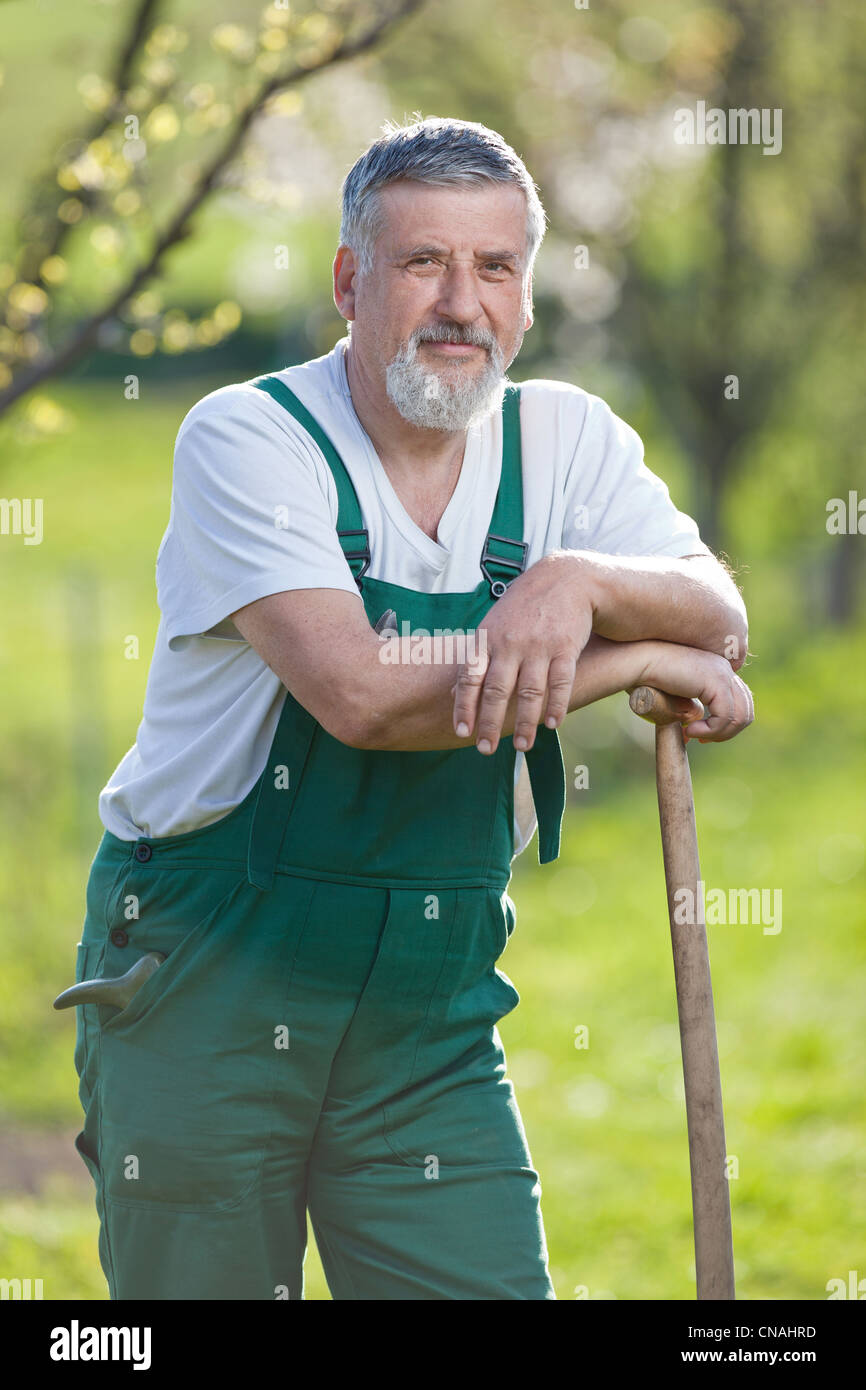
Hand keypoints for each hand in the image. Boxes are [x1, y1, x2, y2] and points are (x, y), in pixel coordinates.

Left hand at [452, 553, 593, 754]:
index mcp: (487, 638)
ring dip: (526, 723)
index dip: (464, 706)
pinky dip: (556, 705)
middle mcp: (510, 643)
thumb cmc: (522, 609)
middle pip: (497, 690)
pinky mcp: (566, 647)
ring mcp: (539, 646)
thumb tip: (453, 693)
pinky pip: (561, 682)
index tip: (462, 732)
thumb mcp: (492, 626)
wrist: (565, 579)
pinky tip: (552, 725)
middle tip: (486, 749)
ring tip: (523, 747)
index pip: (470, 677)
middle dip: (490, 723)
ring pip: (530, 691)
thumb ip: (476, 659)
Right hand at [634, 641, 754, 742]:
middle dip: (725, 732)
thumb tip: (694, 724)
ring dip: (718, 734)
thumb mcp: (674, 695)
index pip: (739, 701)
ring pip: (739, 717)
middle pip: (745, 710)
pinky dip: (710, 731)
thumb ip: (689, 706)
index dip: (724, 724)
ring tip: (692, 734)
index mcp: (717, 669)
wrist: (639, 660)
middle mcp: (725, 668)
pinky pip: (725, 718)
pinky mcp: (716, 682)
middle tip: (701, 739)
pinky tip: (689, 731)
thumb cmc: (646, 676)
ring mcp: (723, 674)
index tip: (697, 732)